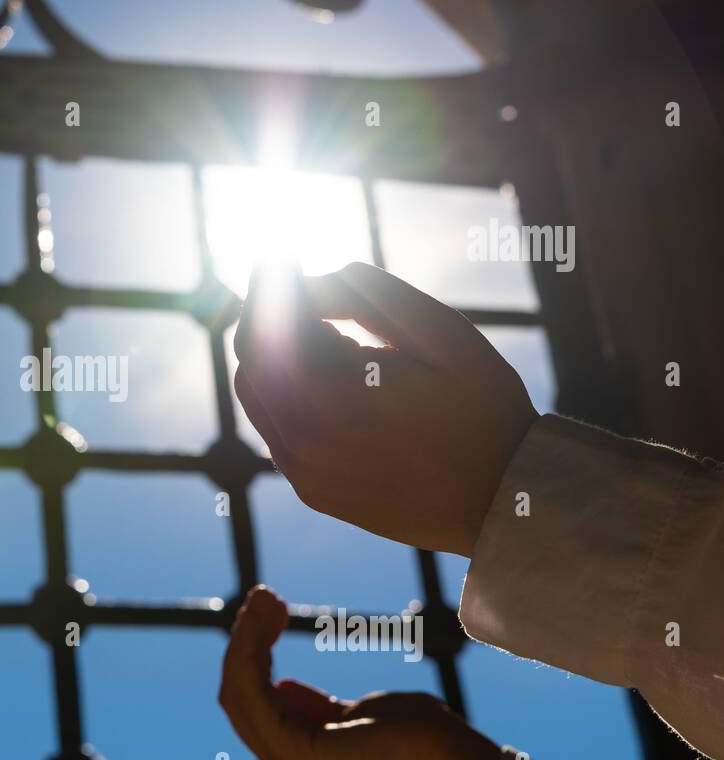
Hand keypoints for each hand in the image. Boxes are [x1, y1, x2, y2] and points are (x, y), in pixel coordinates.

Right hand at [220, 586, 500, 759]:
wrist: (451, 759)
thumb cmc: (418, 736)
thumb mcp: (354, 712)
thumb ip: (316, 706)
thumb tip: (283, 686)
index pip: (252, 705)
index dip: (253, 656)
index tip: (268, 611)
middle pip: (238, 696)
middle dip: (245, 641)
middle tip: (261, 595)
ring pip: (240, 691)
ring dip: (245, 640)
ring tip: (260, 598)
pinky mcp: (293, 752)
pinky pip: (254, 695)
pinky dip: (250, 654)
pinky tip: (259, 622)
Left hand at [233, 261, 537, 557]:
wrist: (507, 505)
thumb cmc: (484, 411)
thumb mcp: (442, 332)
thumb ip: (370, 294)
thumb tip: (309, 277)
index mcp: (332, 397)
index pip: (265, 325)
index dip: (268, 284)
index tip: (280, 253)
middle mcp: (303, 441)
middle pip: (252, 358)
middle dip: (271, 316)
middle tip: (306, 289)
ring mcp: (303, 472)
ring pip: (259, 395)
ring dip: (279, 356)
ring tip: (335, 340)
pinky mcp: (313, 491)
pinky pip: (278, 430)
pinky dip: (291, 394)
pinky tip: (340, 383)